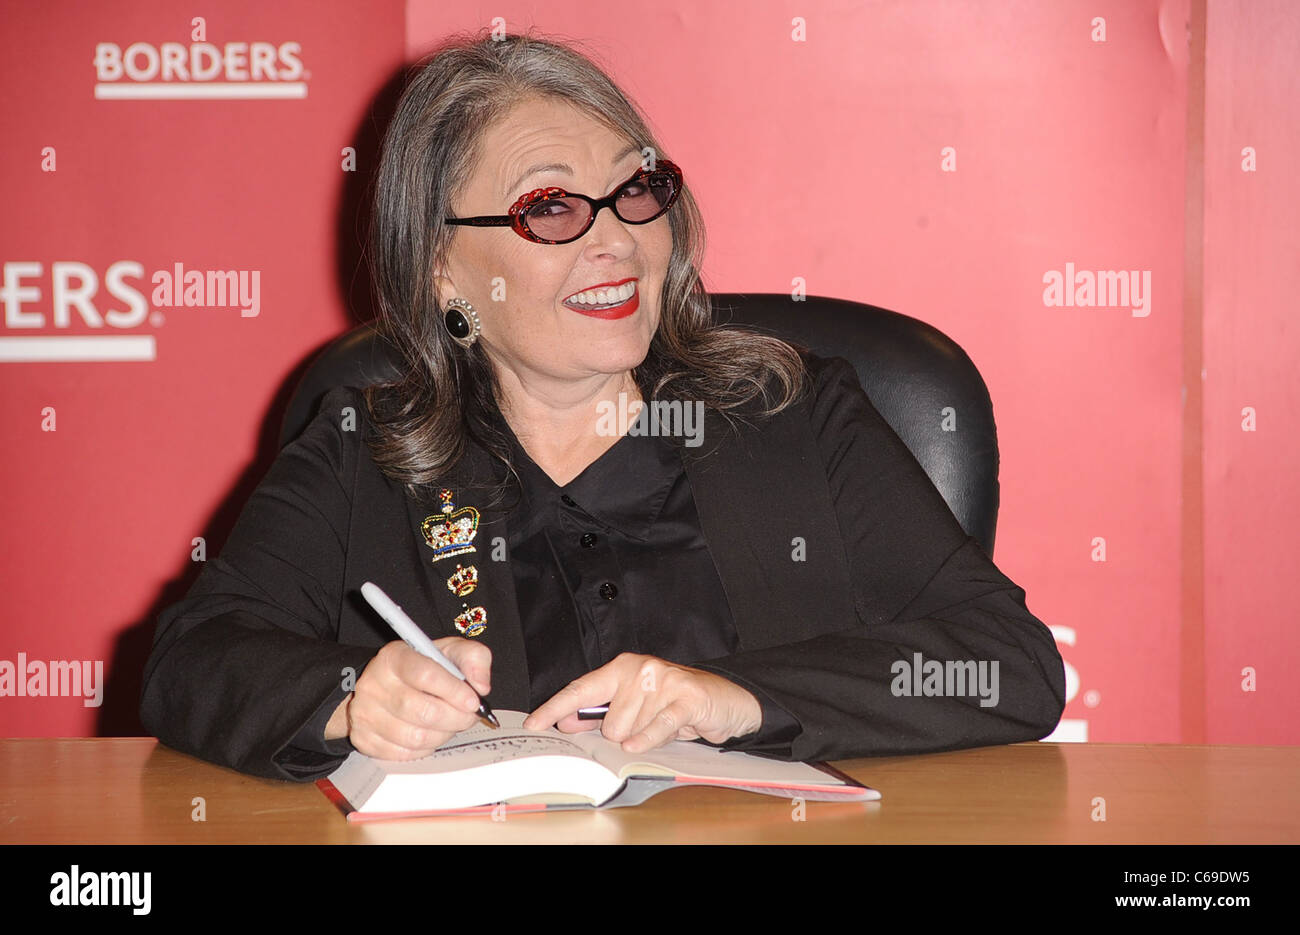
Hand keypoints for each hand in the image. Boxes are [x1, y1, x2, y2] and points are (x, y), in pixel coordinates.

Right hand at [329, 639, 491, 760]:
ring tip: (451, 724)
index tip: (474, 701)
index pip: (424, 674)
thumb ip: (473, 658)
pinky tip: (431, 734)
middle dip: (455, 718)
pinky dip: (425, 748)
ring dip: (443, 735)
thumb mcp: (451, 651)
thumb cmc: (425, 668)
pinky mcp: (363, 738)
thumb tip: (481, 686)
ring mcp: (365, 713)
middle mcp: (373, 683)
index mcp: (395, 657)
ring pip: (415, 737)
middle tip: (469, 716)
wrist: (389, 684)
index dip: (453, 691)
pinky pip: (403, 754)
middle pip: (422, 711)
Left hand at [522, 653, 762, 753]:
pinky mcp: (685, 697)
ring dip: (644, 738)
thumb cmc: (675, 703)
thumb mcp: (636, 706)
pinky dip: (648, 741)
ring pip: (629, 730)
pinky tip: (643, 745)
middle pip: (608, 723)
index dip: (555, 707)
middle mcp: (639, 669)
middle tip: (645, 726)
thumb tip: (565, 721)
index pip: (581, 689)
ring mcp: (662, 681)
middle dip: (623, 734)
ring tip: (662, 726)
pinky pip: (655, 728)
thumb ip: (601, 712)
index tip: (533, 723)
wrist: (725, 699)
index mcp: (622, 667)